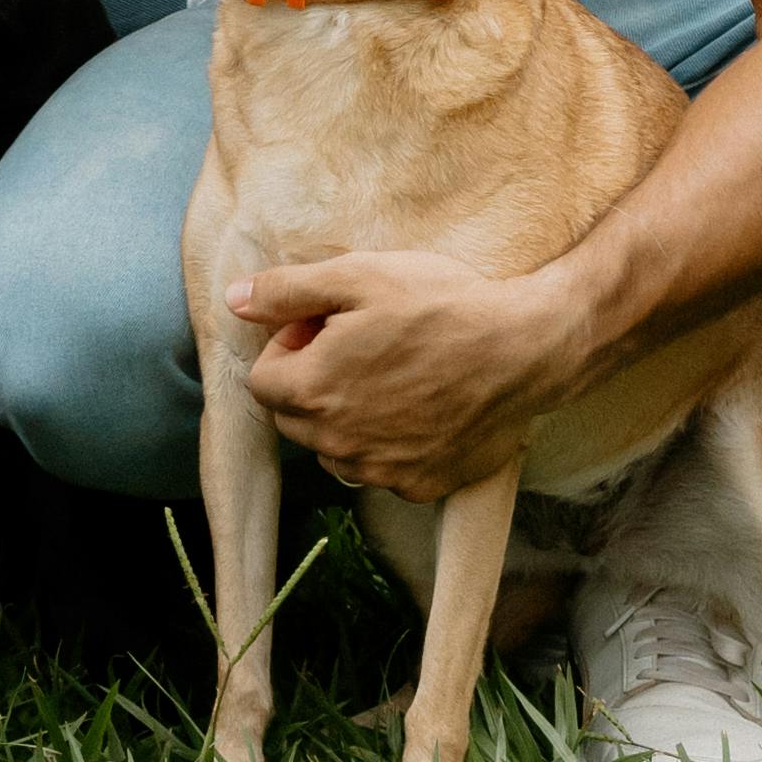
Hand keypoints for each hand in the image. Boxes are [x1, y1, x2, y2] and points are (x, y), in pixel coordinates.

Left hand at [228, 249, 604, 501]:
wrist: (527, 348)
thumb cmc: (443, 305)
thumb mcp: (358, 275)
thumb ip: (287, 291)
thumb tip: (234, 299)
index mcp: (313, 391)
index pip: (262, 382)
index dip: (289, 348)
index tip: (328, 326)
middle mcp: (339, 443)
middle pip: (295, 419)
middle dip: (311, 384)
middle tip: (360, 345)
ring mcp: (382, 470)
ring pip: (336, 449)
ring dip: (347, 418)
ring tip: (394, 374)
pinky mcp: (421, 485)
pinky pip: (383, 469)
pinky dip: (391, 443)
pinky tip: (424, 405)